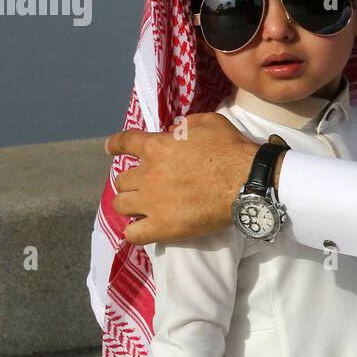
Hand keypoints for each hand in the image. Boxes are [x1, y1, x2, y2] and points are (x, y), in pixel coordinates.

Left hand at [105, 113, 256, 244]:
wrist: (247, 181)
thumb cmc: (231, 149)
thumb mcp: (209, 122)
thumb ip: (186, 124)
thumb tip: (173, 129)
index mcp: (156, 147)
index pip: (124, 143)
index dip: (114, 146)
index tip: (109, 149)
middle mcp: (148, 174)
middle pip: (121, 180)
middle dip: (130, 181)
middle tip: (142, 186)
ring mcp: (152, 202)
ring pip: (121, 205)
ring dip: (129, 204)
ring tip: (139, 208)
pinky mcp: (162, 226)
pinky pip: (133, 234)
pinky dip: (134, 232)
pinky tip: (141, 230)